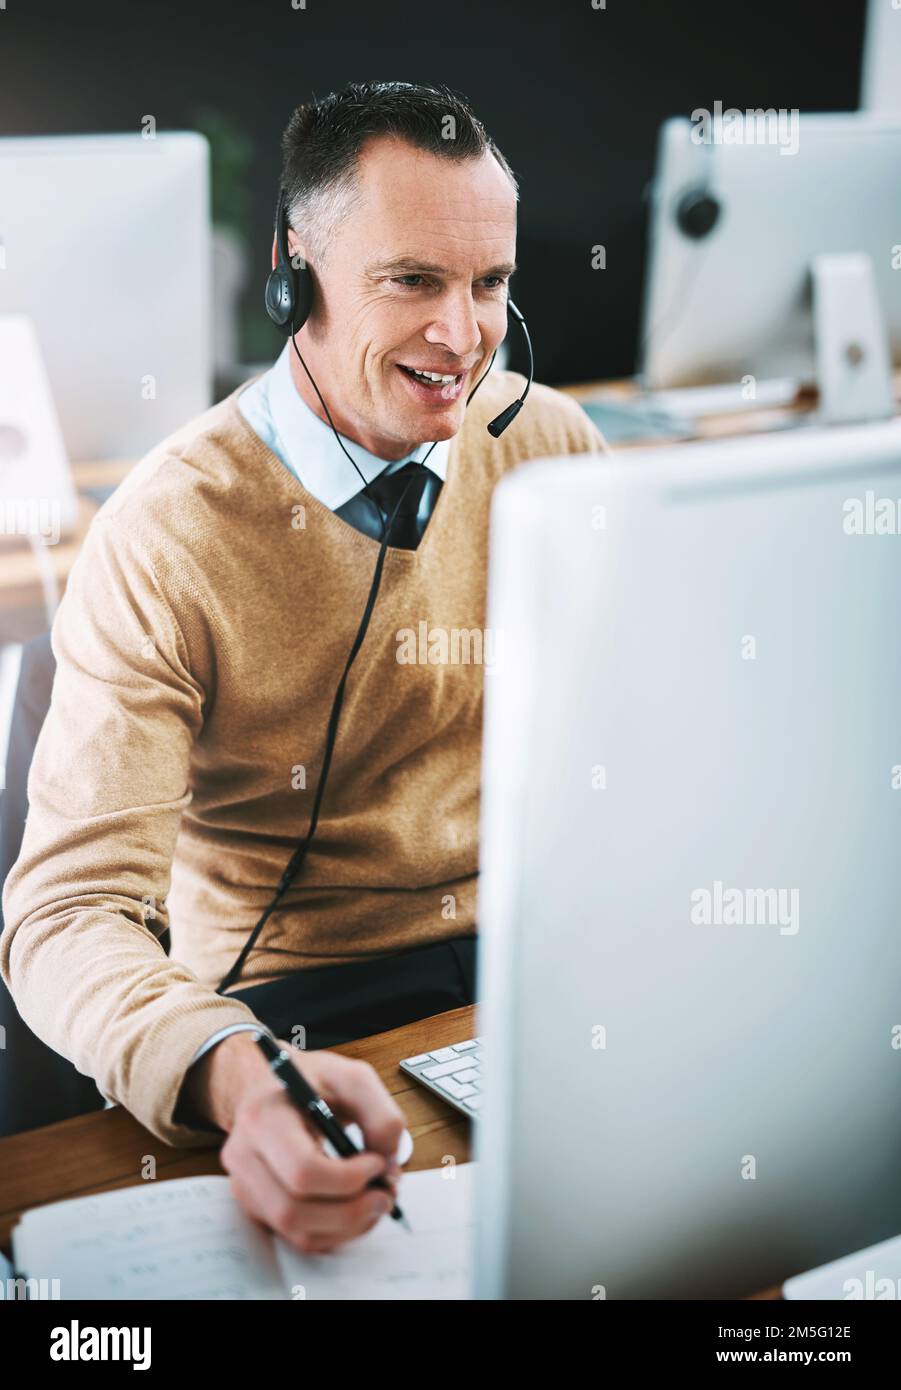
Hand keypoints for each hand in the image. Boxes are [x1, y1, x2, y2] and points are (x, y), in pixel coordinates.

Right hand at [218, 1040, 405, 1253]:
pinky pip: (297, 1237)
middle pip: (295, 1211)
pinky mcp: (257, 1207)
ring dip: (347, 1226)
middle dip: (351, 1210)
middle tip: (385, 1193)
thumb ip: (380, 1114)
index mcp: (264, 1118)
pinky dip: (335, 1232)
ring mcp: (246, 1186)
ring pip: (297, 1232)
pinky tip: (354, 1209)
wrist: (271, 1086)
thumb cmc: (311, 1080)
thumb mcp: (352, 1077)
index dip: (348, 1178)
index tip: (377, 1163)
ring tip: (375, 1201)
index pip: (302, 1170)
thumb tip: (387, 1163)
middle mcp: (244, 1156)